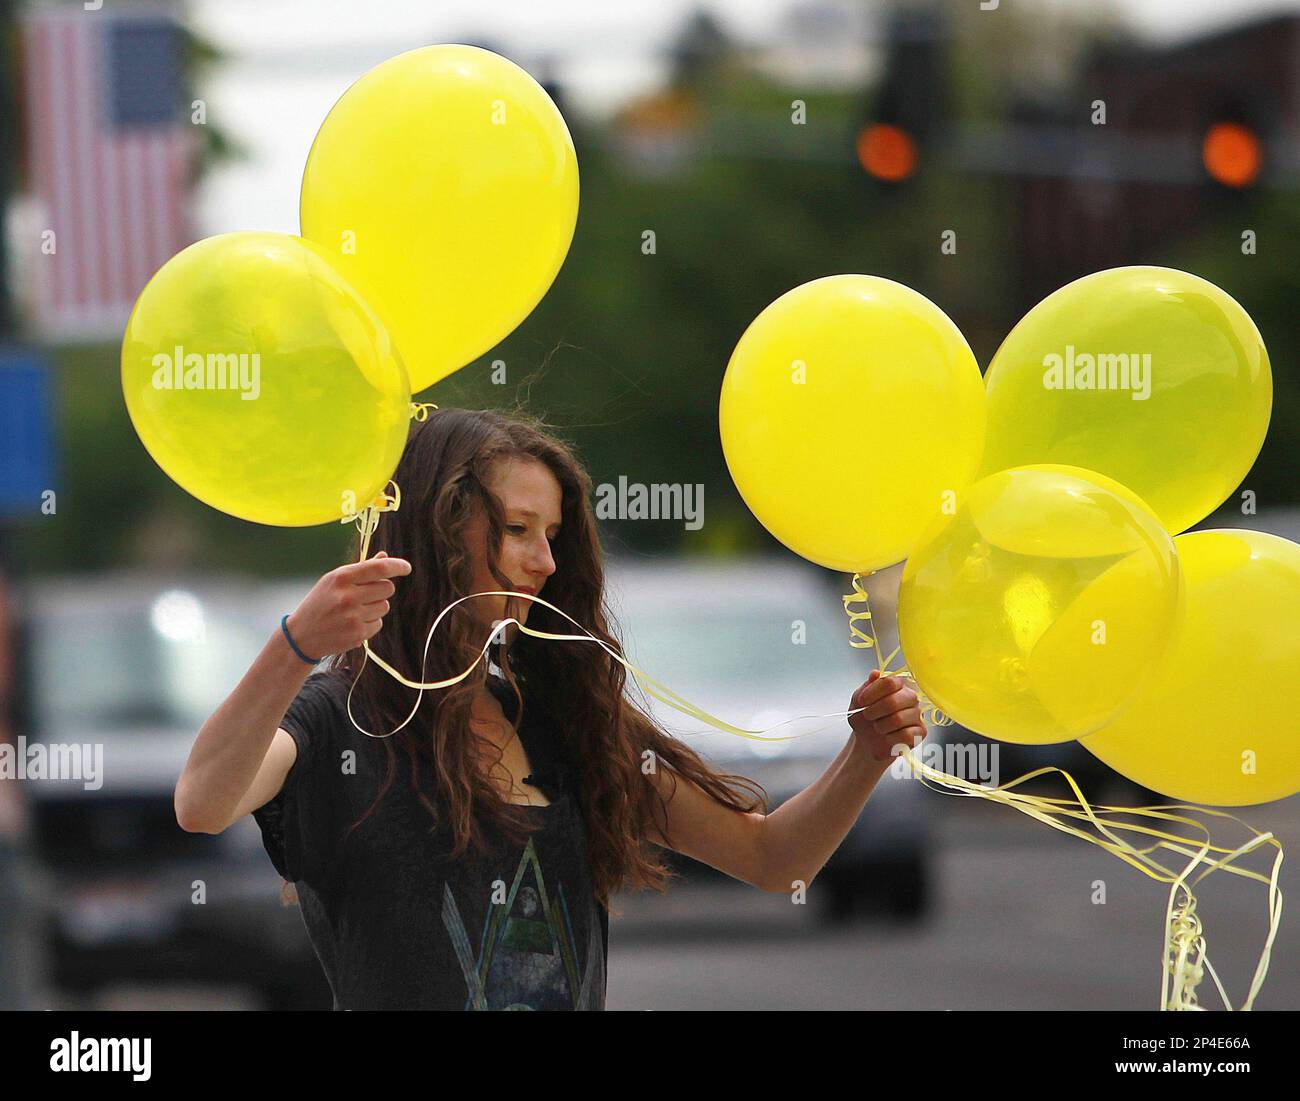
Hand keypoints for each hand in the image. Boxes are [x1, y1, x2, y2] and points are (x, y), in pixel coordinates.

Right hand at [285, 551, 411, 658]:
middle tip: (366, 595)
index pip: (379, 568)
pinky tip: (352, 623)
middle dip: (382, 590)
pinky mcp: (358, 633)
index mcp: (341, 578)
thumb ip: (361, 569)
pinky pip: (379, 623)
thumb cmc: (320, 603)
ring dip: (375, 607)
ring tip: (354, 611)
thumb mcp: (334, 581)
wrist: (301, 635)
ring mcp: (353, 616)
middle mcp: (348, 596)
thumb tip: (385, 557)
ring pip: (385, 606)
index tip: (406, 567)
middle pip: (387, 588)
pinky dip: (370, 623)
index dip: (397, 566)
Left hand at [848, 670, 924, 762]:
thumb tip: (875, 673)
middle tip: (868, 716)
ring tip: (878, 727)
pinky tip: (888, 737)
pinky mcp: (921, 732)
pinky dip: (890, 739)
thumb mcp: (858, 701)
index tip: (862, 702)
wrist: (867, 742)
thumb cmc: (865, 719)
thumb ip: (866, 686)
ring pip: (898, 719)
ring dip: (881, 726)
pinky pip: (906, 735)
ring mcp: (917, 714)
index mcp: (897, 685)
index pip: (889, 682)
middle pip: (893, 701)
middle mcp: (910, 697)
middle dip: (874, 711)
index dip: (872, 693)